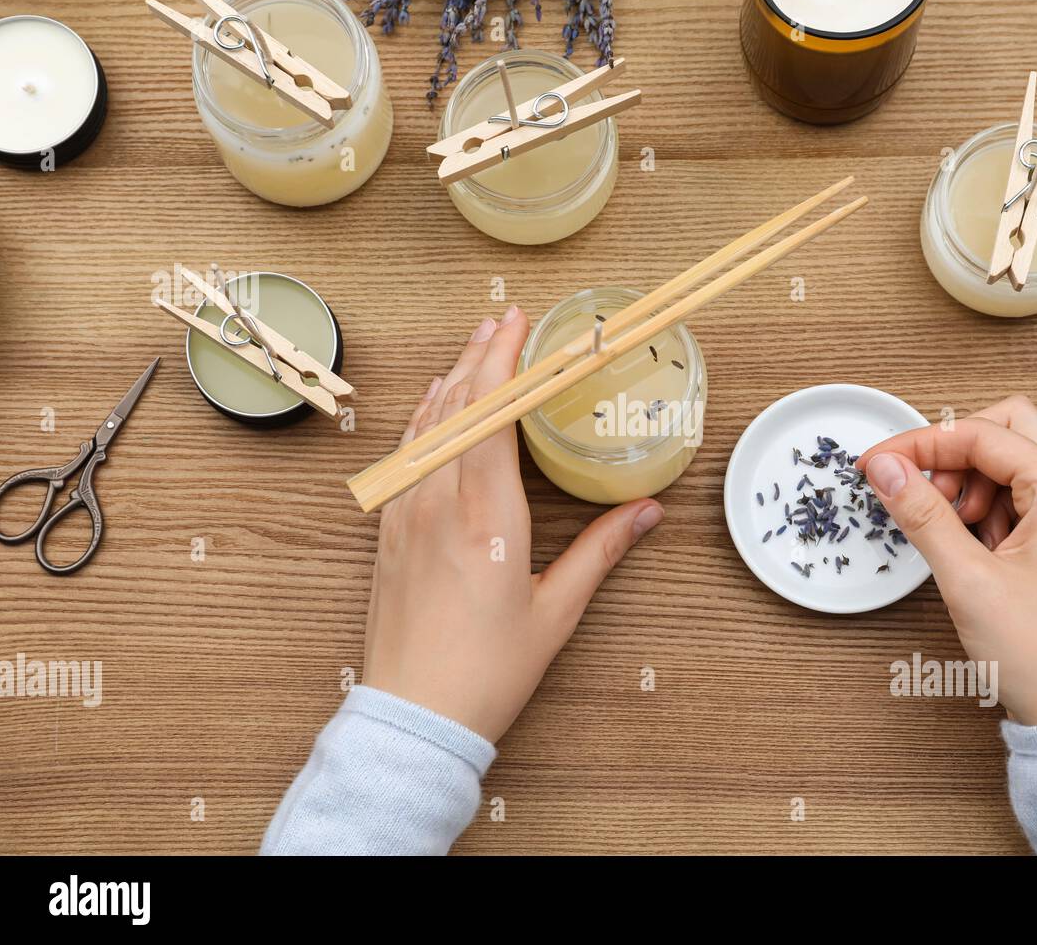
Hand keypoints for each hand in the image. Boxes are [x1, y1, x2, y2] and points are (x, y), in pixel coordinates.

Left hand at [362, 308, 664, 741]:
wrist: (413, 716)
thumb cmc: (487, 670)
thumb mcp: (556, 611)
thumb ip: (602, 551)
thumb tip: (649, 510)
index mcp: (485, 518)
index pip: (489, 415)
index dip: (504, 362)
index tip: (520, 325)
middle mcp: (437, 505)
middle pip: (454, 407)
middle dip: (481, 356)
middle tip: (506, 319)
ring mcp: (404, 516)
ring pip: (424, 426)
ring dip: (451, 379)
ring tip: (475, 346)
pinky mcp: (388, 533)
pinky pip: (404, 456)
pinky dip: (425, 419)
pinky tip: (435, 405)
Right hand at [859, 395, 1036, 725]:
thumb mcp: (967, 579)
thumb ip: (921, 513)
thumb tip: (884, 466)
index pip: (983, 434)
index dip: (921, 443)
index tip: (875, 463)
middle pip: (1006, 430)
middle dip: (952, 452)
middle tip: (920, 491)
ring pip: (1011, 462)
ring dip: (967, 483)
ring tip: (949, 531)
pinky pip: (1018, 497)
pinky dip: (983, 509)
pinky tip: (969, 547)